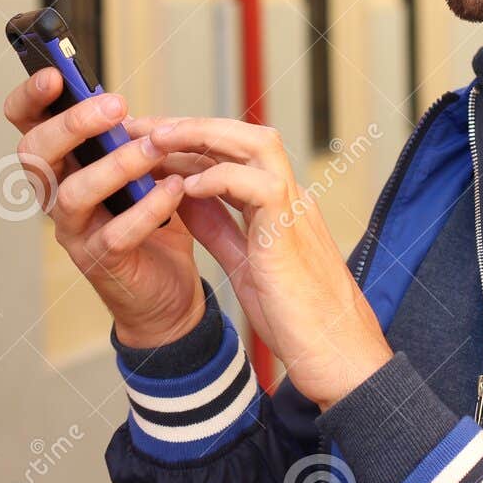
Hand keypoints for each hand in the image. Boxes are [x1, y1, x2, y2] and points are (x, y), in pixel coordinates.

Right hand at [3, 69, 213, 347]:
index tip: (56, 74)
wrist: (166, 288)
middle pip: (36, 154)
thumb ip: (126, 136)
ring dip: (115, 165)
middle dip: (72, 125)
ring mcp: (73, 230)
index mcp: (60, 162)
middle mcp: (54, 193)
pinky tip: (174, 191)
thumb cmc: (148, 216)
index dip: (31, 96)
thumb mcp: (138, 165)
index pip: (25, 122)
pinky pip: (115, 233)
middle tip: (115, 106)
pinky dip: (146, 209)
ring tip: (154, 149)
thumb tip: (121, 105)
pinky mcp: (100, 261)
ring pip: (72, 193)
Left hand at [140, 117, 392, 409]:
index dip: (193, 142)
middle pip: (244, 135)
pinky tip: (186, 187)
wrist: (338, 357)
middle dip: (192, 125)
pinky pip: (258, 186)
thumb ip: (218, 226)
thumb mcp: (244, 262)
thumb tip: (183, 196)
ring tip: (160, 139)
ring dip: (204, 135)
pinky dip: (220, 179)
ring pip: (256, 144)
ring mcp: (296, 209)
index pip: (235, 154)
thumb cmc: (296, 318)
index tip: (149, 139)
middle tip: (144, 126)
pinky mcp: (291, 231)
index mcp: (279, 204)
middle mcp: (291, 196)